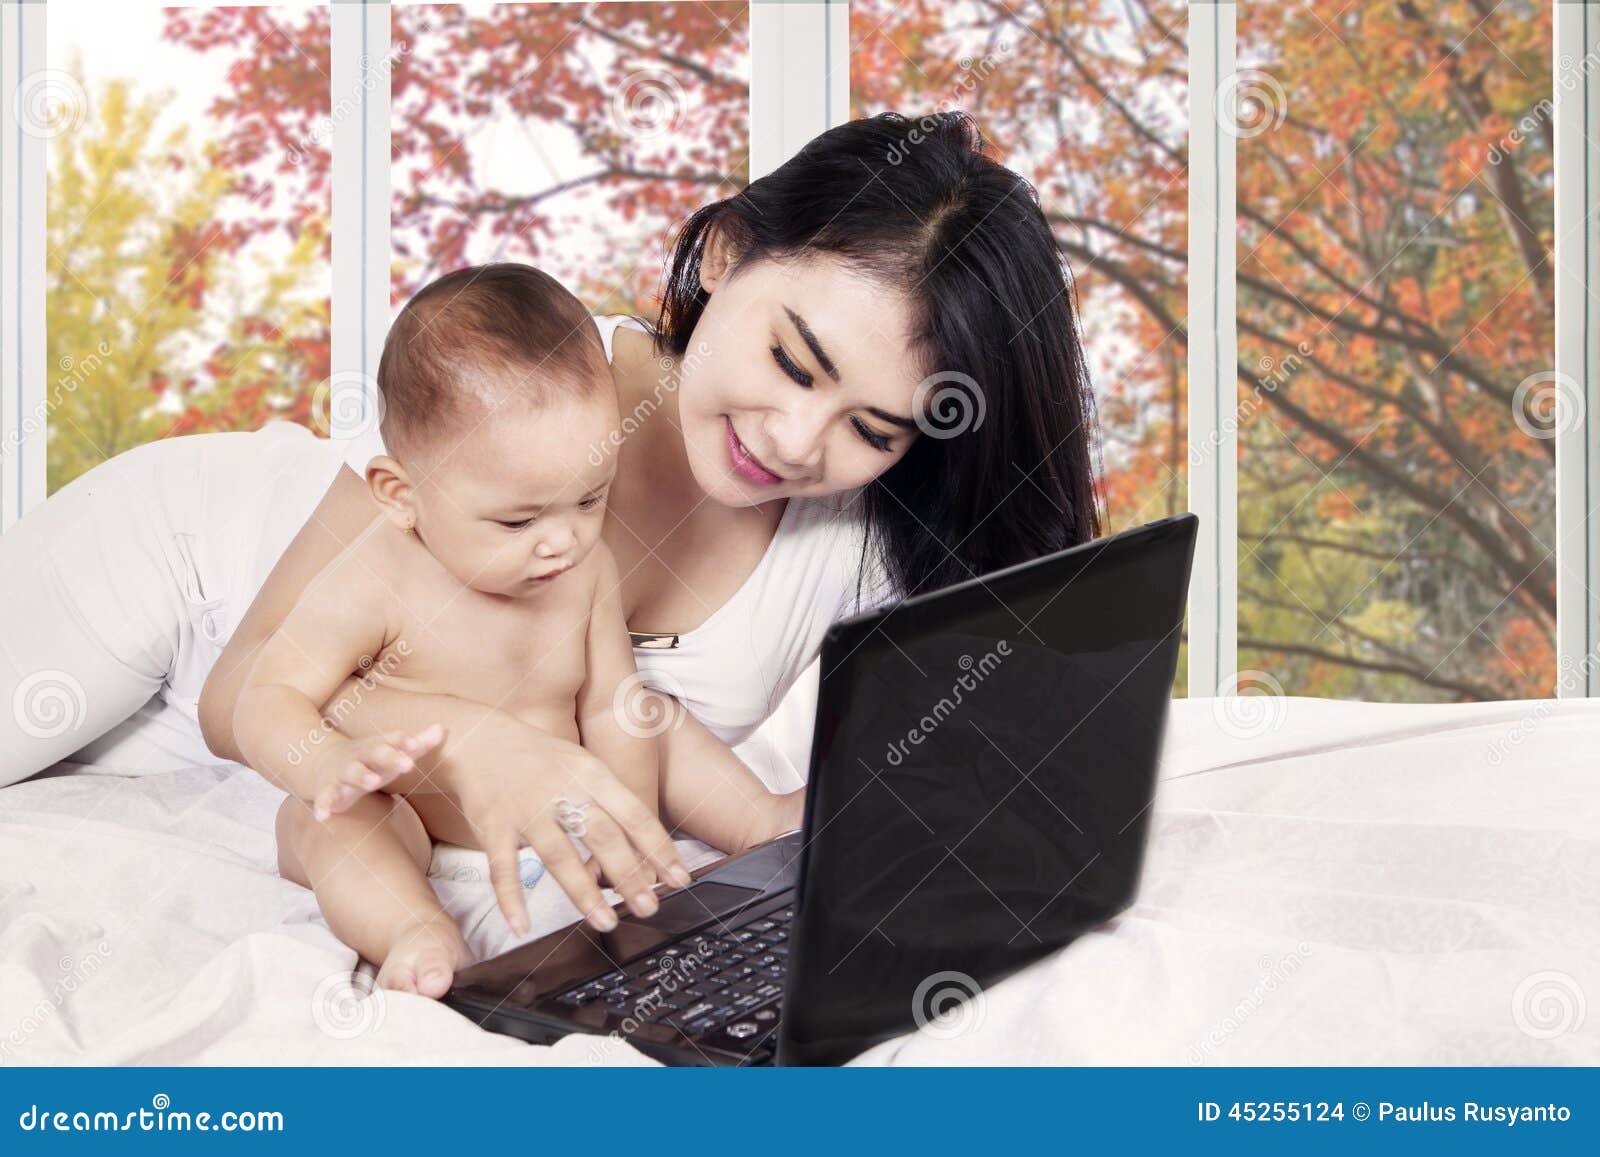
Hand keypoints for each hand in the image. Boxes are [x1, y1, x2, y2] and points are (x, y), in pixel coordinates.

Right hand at [309, 724, 444, 820]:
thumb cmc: (371, 760)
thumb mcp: (393, 752)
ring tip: (372, 782)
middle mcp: (360, 756)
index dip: (403, 741)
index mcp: (378, 746)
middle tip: (407, 763)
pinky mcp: (329, 790)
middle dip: (389, 756)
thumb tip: (442, 728)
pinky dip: (322, 805)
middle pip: (374, 753)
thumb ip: (418, 743)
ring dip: (361, 776)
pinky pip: (324, 797)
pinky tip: (322, 817)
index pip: (392, 740)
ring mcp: (343, 772)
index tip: (416, 744)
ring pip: (351, 772)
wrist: (324, 761)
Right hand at [432, 712, 691, 934]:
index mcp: (590, 773)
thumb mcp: (583, 765)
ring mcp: (525, 809)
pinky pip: (502, 868)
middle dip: (630, 875)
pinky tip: (522, 926)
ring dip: (584, 893)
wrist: (479, 737)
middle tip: (649, 907)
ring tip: (606, 923)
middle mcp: (561, 789)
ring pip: (559, 856)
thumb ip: (611, 802)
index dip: (658, 849)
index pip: (634, 814)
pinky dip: (510, 899)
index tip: (679, 879)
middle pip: (602, 836)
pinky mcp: (492, 826)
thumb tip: (648, 848)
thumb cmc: (541, 758)